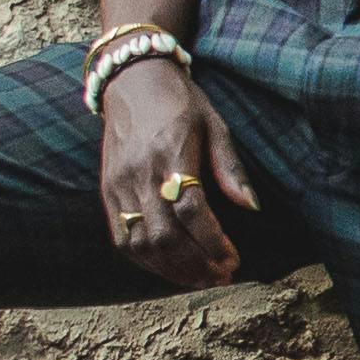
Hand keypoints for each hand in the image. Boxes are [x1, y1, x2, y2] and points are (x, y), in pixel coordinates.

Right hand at [99, 63, 254, 285]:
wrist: (131, 81)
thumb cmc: (180, 103)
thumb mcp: (214, 125)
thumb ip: (230, 169)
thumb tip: (252, 206)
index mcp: (171, 152)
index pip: (191, 209)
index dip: (213, 241)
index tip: (233, 259)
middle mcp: (140, 172)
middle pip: (165, 235)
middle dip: (197, 265)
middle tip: (222, 276)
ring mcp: (118, 184)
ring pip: (141, 243)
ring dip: (173, 270)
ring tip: (201, 278)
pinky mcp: (107, 191)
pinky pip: (121, 239)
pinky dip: (146, 261)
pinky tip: (171, 269)